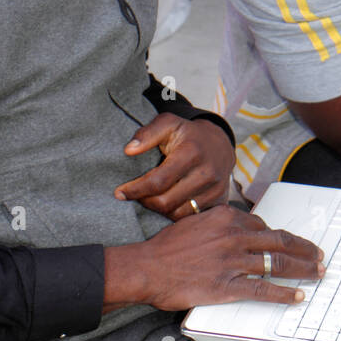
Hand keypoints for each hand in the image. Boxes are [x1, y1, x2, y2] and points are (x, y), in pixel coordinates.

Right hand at [104, 206, 325, 310]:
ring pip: (278, 263)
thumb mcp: (195, 222)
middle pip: (279, 241)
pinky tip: (297, 296)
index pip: (264, 225)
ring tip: (318, 272)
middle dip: (303, 249)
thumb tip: (235, 226)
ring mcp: (233, 261)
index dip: (282, 236)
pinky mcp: (228, 285)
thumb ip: (218, 223)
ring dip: (303, 269)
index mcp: (227, 218)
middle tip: (318, 255)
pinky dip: (284, 293)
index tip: (292, 242)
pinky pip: (263, 289)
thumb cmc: (166, 247)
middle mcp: (234, 236)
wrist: (148, 267)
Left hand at [115, 114, 234, 218]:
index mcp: (191, 153)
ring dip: (160, 210)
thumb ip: (148, 133)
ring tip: (151, 199)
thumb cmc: (188, 134)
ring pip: (178, 214)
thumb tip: (128, 150)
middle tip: (135, 196)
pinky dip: (175, 214)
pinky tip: (167, 205)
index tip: (120, 192)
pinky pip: (191, 217)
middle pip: (167, 202)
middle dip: (145, 201)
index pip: (158, 181)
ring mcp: (215, 190)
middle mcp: (207, 173)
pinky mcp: (220, 201)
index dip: (135, 190)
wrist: (220, 143)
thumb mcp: (169, 123)